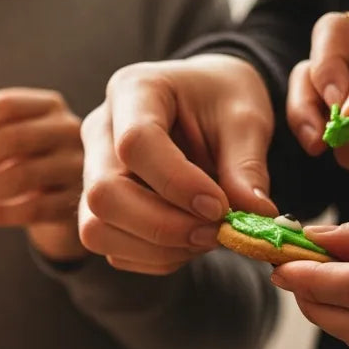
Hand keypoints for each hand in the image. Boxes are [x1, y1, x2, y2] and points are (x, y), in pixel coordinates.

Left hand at [0, 89, 84, 260]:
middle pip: (15, 138)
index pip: (7, 106)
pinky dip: (3, 213)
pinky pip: (36, 208)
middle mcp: (68, 131)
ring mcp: (77, 167)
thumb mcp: (7, 145)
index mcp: (47, 107)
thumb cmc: (27, 164)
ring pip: (23, 175)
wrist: (63, 202)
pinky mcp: (76, 203)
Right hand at [79, 55, 276, 274]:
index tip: (221, 207)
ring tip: (206, 238)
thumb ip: (248, 166)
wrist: (208, 104)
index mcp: (134, 90)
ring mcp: (92, 172)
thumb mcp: (246, 120)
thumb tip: (255, 216)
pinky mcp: (100, 208)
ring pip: (97, 229)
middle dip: (162, 226)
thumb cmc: (223, 102)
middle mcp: (100, 131)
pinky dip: (155, 258)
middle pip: (104, 194)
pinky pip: (113, 248)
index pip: (135, 143)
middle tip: (215, 232)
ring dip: (156, 249)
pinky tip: (190, 242)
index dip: (177, 183)